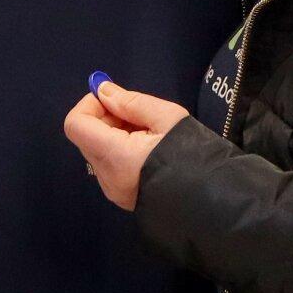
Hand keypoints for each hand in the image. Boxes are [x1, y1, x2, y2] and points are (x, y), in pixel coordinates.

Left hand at [62, 80, 190, 209]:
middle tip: (138, 116)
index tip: (115, 100)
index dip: (90, 105)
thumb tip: (103, 91)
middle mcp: (106, 176)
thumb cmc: (193, 156)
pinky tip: (148, 151)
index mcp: (114, 156)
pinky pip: (109, 166)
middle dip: (105, 118)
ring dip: (113, 135)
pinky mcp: (122, 198)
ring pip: (97, 151)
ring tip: (148, 135)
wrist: (216, 202)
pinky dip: (120, 151)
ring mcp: (113, 190)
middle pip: (86, 136)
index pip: (76, 124)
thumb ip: (131, 102)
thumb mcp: (168, 118)